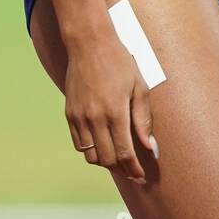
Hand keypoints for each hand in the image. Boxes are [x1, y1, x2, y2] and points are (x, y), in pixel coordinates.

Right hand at [64, 29, 158, 185]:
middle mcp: (95, 118)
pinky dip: (91, 151)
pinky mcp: (70, 115)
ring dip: (105, 162)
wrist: (89, 43)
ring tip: (118, 160)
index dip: (133, 168)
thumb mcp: (138, 86)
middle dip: (121, 169)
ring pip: (91, 156)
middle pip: (107, 159)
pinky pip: (79, 144)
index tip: (141, 176)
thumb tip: (149, 145)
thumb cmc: (118, 61)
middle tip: (132, 171)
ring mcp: (79, 118)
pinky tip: (102, 146)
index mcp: (115, 111)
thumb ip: (143, 119)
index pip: (125, 152)